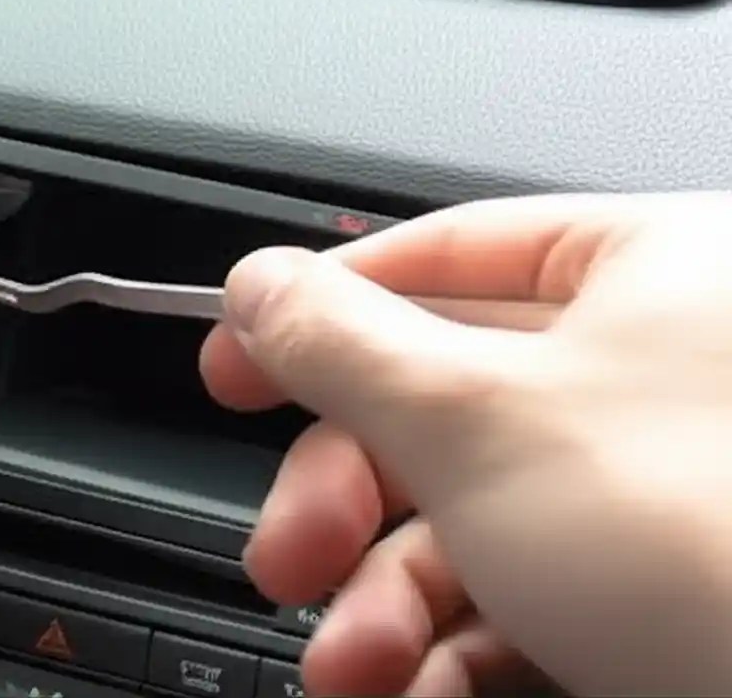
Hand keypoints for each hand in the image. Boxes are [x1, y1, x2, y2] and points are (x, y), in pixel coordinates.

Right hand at [200, 192, 731, 695]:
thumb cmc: (707, 540)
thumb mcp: (482, 422)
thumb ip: (346, 343)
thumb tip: (261, 283)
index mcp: (650, 278)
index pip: (446, 259)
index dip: (320, 312)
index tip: (231, 365)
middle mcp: (660, 378)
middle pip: (438, 410)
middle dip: (345, 500)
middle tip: (287, 558)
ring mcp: (656, 499)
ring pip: (468, 525)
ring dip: (385, 606)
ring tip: (356, 670)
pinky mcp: (651, 603)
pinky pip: (521, 602)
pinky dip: (453, 657)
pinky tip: (421, 695)